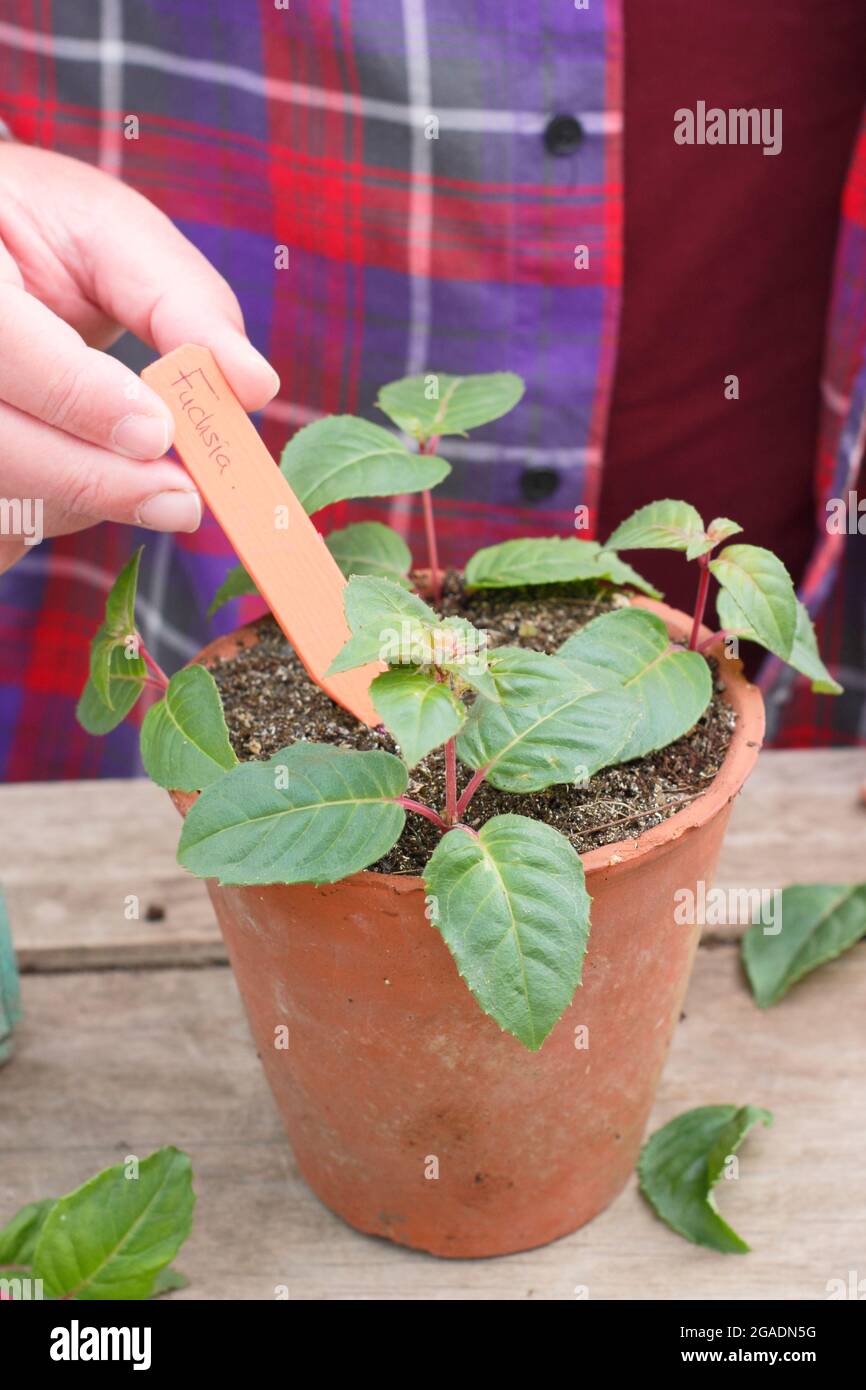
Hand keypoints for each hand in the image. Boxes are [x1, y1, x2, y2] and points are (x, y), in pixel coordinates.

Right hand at [0, 143, 279, 571]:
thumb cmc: (45, 238)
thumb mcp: (112, 239)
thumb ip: (182, 303)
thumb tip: (255, 386)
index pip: (1, 341)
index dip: (77, 395)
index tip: (160, 430)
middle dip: (93, 478)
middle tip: (183, 499)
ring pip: (1, 493)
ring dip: (80, 502)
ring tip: (146, 477)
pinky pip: (0, 529)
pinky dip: (52, 516)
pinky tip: (89, 473)